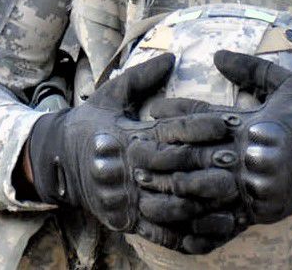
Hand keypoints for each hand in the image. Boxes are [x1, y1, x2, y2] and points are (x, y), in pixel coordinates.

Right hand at [26, 53, 239, 253]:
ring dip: (201, 200)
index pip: (167, 132)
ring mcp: (126, 199)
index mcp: (125, 137)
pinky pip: (160, 233)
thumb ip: (141, 77)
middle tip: (235, 157)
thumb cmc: (90, 123)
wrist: (56, 162)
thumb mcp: (110, 94)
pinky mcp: (127, 222)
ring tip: (230, 193)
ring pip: (169, 204)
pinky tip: (212, 229)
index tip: (224, 122)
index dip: (197, 127)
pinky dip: (188, 234)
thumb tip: (172, 57)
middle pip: (172, 168)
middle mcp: (126, 170)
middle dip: (205, 162)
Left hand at [151, 51, 291, 225]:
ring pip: (207, 190)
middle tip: (137, 152)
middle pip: (199, 155)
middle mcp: (252, 155)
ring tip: (149, 186)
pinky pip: (228, 220)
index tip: (152, 112)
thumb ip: (249, 69)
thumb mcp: (285, 83)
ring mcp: (257, 186)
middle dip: (166, 154)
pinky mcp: (265, 210)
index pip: (206, 119)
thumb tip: (216, 54)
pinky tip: (181, 225)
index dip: (177, 115)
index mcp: (254, 123)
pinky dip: (203, 224)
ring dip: (175, 189)